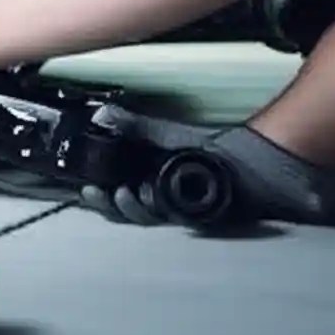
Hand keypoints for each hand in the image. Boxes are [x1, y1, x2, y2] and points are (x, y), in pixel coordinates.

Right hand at [79, 106, 219, 224]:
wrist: (248, 159)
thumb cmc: (207, 148)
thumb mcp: (164, 134)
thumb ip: (133, 126)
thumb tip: (100, 115)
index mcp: (145, 185)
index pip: (114, 197)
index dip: (98, 198)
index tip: (86, 189)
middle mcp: (158, 203)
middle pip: (125, 213)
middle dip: (108, 206)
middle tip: (96, 193)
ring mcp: (177, 212)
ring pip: (146, 218)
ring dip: (132, 209)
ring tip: (123, 194)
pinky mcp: (199, 216)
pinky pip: (175, 218)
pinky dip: (165, 212)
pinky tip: (154, 201)